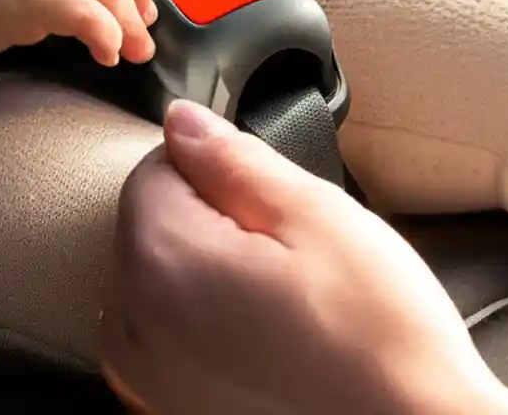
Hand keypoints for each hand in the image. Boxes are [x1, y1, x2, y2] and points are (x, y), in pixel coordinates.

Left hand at [102, 100, 507, 414]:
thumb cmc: (376, 330)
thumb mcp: (315, 213)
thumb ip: (233, 159)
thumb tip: (182, 121)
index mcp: (159, 261)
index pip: (156, 166)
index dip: (219, 167)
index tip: (271, 199)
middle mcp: (132, 323)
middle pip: (151, 222)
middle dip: (211, 219)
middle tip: (291, 253)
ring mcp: (146, 375)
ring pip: (158, 277)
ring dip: (205, 270)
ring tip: (282, 298)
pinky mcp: (169, 406)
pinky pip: (164, 334)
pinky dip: (202, 322)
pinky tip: (264, 335)